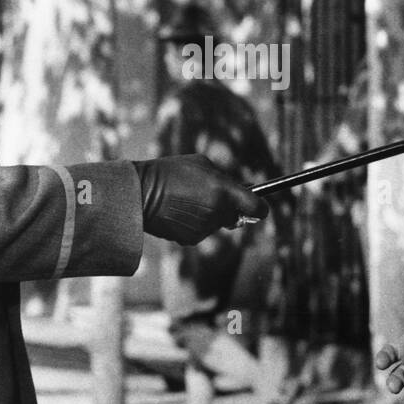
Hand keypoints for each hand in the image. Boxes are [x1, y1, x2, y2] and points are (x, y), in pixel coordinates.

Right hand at [134, 155, 267, 245]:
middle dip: (229, 208)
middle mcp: (218, 213)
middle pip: (236, 217)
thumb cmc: (171, 172)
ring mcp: (205, 229)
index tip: (260, 207)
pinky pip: (201, 231)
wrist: (141, 193)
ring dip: (209, 215)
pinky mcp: (191, 240)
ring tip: (187, 201)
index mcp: (224, 192)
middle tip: (212, 196)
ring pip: (216, 224)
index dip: (261, 208)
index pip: (257, 207)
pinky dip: (194, 224)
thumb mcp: (201, 164)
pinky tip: (179, 212)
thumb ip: (222, 179)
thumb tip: (234, 191)